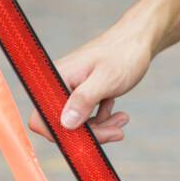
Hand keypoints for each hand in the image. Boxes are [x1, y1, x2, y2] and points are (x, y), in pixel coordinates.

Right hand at [27, 12, 154, 144]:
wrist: (138, 40)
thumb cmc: (123, 54)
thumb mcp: (106, 79)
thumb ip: (84, 100)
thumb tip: (65, 124)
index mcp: (56, 78)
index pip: (41, 118)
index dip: (60, 134)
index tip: (88, 140)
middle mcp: (58, 84)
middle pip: (61, 125)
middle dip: (90, 133)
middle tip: (117, 132)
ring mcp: (69, 89)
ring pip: (75, 123)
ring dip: (99, 127)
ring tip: (122, 120)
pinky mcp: (80, 93)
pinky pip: (84, 116)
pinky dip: (101, 118)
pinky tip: (116, 110)